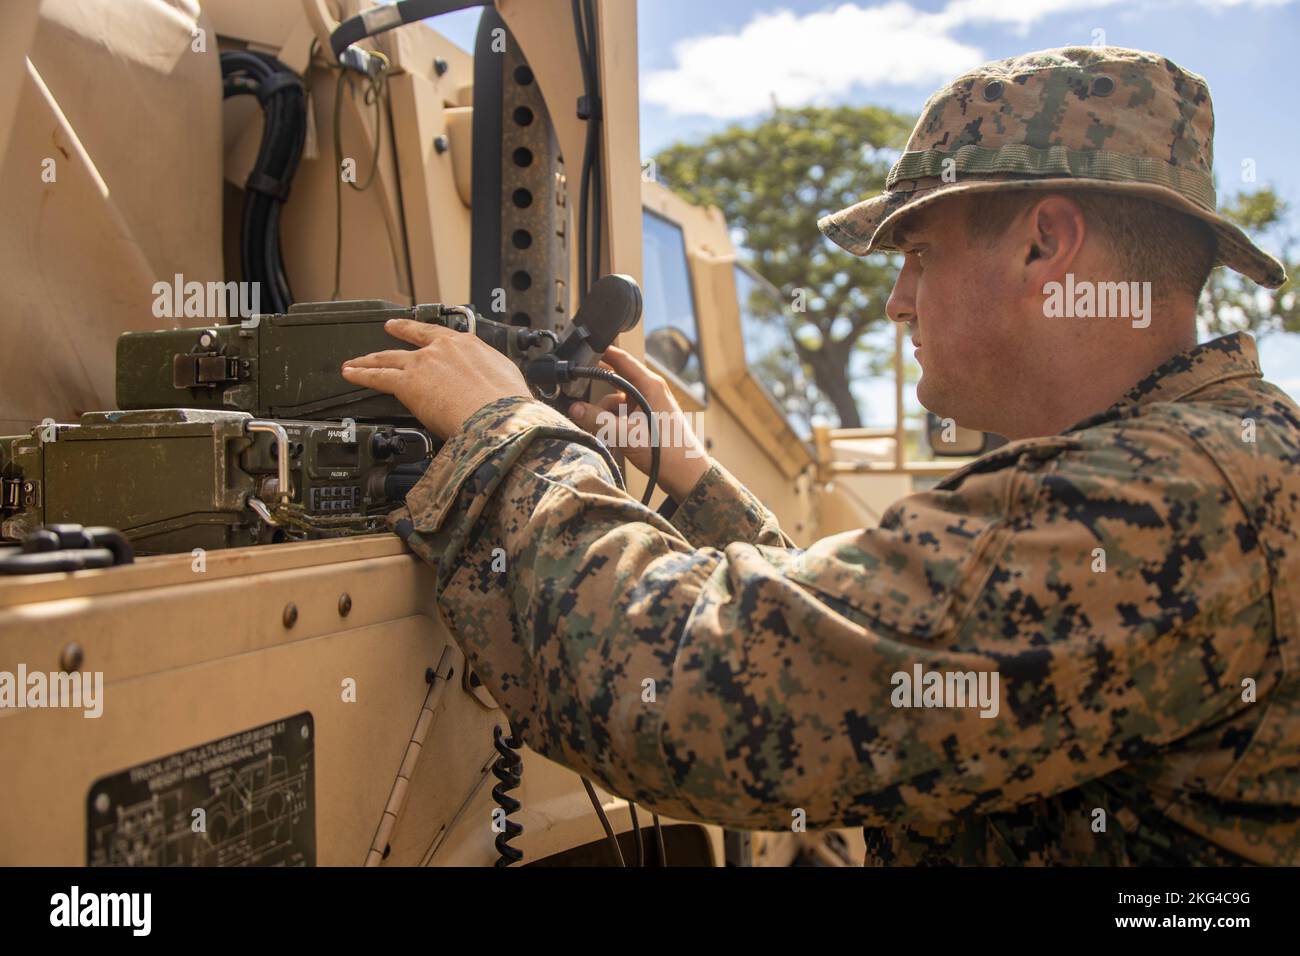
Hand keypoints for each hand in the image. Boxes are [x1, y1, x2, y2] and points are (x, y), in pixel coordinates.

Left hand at [341, 319, 530, 437]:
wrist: (496, 416)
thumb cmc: (507, 405)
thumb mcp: (507, 380)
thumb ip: (493, 377)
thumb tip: (495, 386)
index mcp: (468, 346)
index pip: (444, 334)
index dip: (431, 332)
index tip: (425, 329)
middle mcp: (442, 349)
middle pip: (414, 337)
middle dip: (400, 331)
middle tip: (390, 327)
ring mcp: (422, 363)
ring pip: (388, 358)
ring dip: (370, 359)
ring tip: (357, 360)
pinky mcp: (406, 383)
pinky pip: (376, 376)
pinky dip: (360, 374)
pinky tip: (350, 374)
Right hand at [566, 345, 710, 500]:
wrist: (687, 475)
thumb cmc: (665, 452)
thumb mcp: (625, 435)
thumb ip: (597, 420)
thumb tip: (575, 409)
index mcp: (650, 386)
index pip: (622, 359)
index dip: (602, 352)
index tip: (583, 350)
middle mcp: (652, 391)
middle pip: (617, 380)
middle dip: (599, 389)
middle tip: (579, 393)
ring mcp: (651, 405)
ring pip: (619, 400)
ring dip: (606, 412)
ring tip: (599, 429)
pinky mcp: (650, 419)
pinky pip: (625, 413)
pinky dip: (615, 422)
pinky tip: (610, 437)